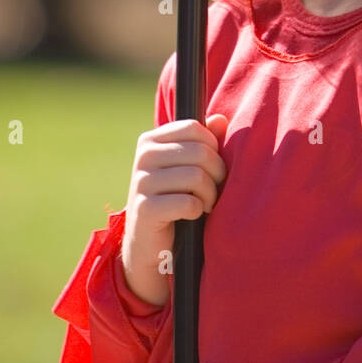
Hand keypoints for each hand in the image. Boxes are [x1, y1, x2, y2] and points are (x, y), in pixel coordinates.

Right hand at [121, 114, 228, 305]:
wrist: (150, 243)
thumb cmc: (175, 198)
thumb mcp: (189, 167)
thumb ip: (204, 142)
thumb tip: (220, 120)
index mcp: (151, 140)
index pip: (194, 128)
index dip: (213, 148)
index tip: (211, 167)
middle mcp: (143, 156)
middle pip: (200, 152)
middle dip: (216, 174)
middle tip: (212, 190)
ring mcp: (141, 182)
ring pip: (196, 177)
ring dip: (209, 196)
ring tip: (205, 204)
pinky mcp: (145, 209)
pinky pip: (188, 202)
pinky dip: (197, 210)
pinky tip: (192, 215)